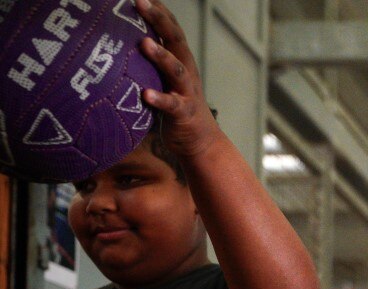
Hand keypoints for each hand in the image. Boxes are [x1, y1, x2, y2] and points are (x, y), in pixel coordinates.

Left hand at [135, 0, 220, 157]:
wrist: (201, 143)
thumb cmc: (175, 107)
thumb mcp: (162, 79)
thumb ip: (147, 62)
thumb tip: (114, 43)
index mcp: (180, 59)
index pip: (170, 27)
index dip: (157, 9)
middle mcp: (186, 71)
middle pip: (175, 40)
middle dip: (158, 20)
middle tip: (140, 1)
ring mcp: (187, 91)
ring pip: (176, 70)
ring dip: (162, 56)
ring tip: (145, 44)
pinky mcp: (184, 113)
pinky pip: (172, 105)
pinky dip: (159, 99)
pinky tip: (145, 94)